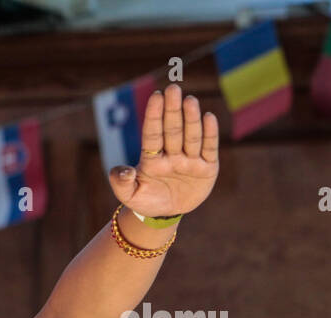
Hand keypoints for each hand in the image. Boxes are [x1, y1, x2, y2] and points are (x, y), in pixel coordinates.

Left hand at [109, 82, 218, 216]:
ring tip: (189, 100)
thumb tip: (121, 170)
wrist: (165, 215)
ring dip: (190, 119)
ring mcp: (190, 160)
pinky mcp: (207, 168)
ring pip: (190, 136)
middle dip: (172, 110)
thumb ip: (121, 183)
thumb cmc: (145, 200)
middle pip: (172, 130)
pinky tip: (208, 117)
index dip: (154, 115)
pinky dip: (209, 134)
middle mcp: (172, 154)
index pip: (153, 134)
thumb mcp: (129, 196)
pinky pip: (208, 149)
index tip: (155, 96)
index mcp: (152, 158)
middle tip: (173, 89)